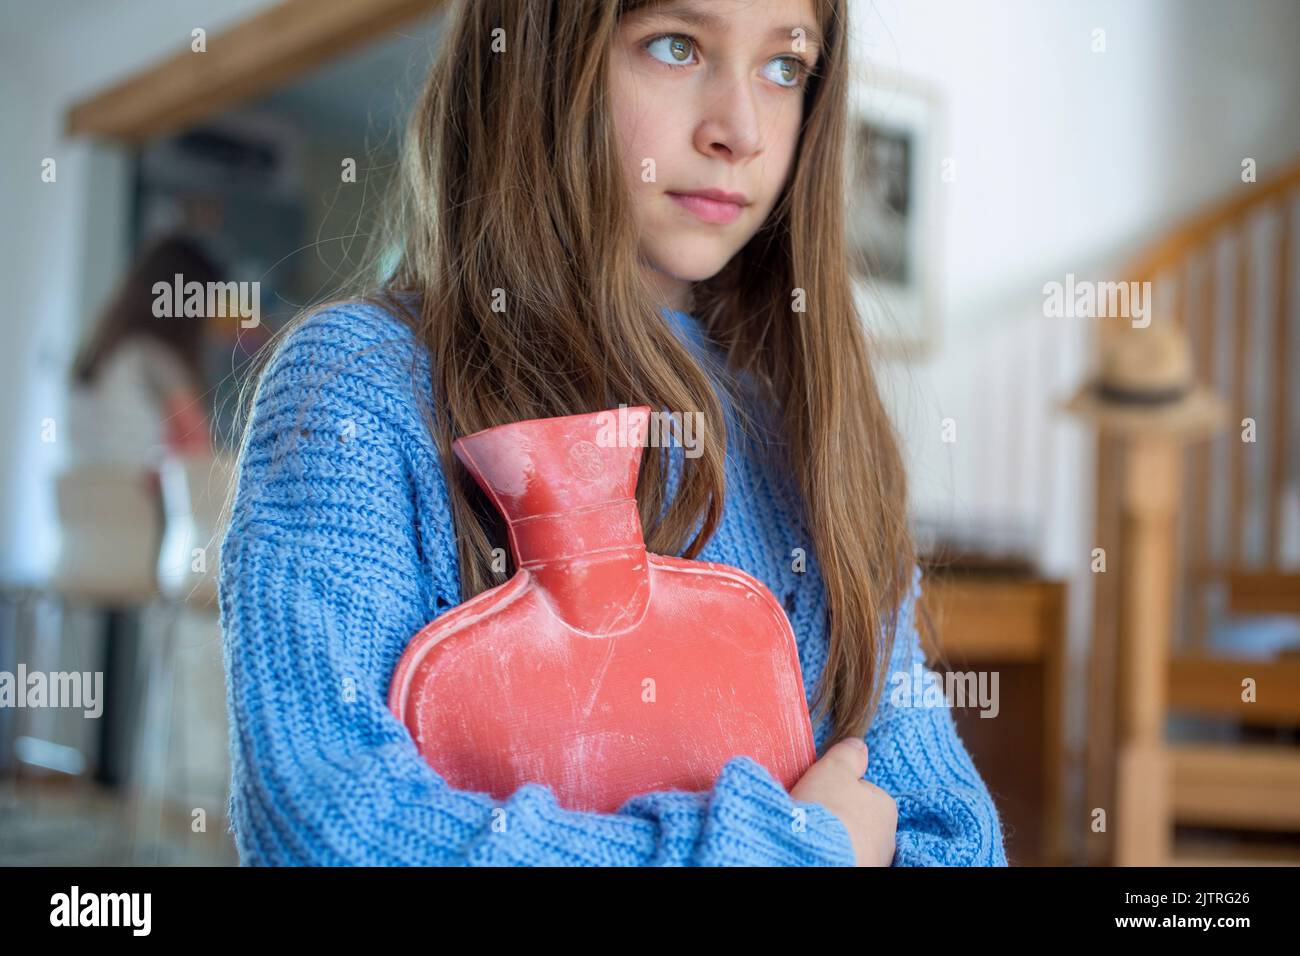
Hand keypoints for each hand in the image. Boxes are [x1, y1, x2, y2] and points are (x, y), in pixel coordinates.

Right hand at [790, 738, 896, 865]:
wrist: (816, 858)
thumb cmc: (826, 813)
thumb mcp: (833, 769)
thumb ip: (848, 754)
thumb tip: (858, 745)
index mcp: (886, 806)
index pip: (862, 791)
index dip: (837, 790)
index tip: (822, 794)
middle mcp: (888, 836)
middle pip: (859, 817)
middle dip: (840, 816)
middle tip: (818, 816)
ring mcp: (876, 860)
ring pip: (854, 841)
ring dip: (838, 838)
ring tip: (817, 835)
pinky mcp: (862, 874)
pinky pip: (847, 858)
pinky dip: (836, 855)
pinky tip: (821, 850)